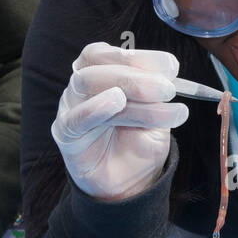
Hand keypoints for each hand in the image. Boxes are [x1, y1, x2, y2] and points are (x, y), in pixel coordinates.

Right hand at [50, 39, 188, 201]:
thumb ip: (157, 93)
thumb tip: (167, 71)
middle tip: (169, 88)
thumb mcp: (156, 113)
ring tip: (158, 96)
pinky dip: (95, 107)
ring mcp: (71, 107)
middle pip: (99, 66)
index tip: (171, 66)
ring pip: (90, 86)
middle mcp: (82, 86)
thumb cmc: (139, 140)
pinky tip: (117, 102)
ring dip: (128, 88)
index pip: (111, 54)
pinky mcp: (65, 134)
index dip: (140, 56)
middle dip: (137, 74)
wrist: (130, 183)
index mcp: (102, 73)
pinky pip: (75, 118)